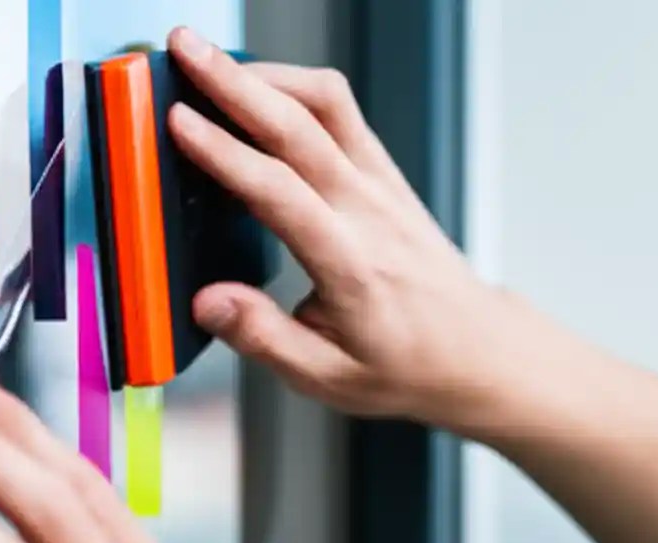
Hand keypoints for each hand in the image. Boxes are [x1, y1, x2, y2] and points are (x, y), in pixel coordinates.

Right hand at [166, 26, 527, 429]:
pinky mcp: (384, 174)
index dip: (225, 152)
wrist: (478, 351)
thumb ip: (262, 336)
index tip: (179, 121)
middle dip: (234, 81)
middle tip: (186, 49)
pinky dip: (295, 87)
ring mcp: (381, 185)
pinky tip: (260, 87)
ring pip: (326, 103)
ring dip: (267, 73)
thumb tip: (208, 301)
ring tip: (213, 62)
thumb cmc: (404, 366)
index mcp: (350, 265)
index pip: (280, 191)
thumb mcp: (326, 378)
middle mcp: (369, 211)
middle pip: (300, 125)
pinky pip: (341, 112)